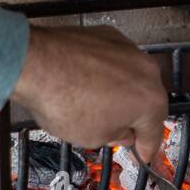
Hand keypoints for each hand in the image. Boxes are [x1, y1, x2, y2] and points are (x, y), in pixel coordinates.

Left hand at [12, 25, 168, 163]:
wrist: (34, 63)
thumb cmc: (63, 101)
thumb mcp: (94, 138)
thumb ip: (116, 136)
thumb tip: (120, 131)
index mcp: (151, 102)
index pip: (155, 133)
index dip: (146, 148)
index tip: (142, 153)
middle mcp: (146, 72)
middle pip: (146, 101)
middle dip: (133, 117)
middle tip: (117, 129)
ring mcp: (128, 50)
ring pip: (131, 78)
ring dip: (119, 92)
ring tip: (94, 104)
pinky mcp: (109, 35)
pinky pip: (114, 60)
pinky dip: (105, 72)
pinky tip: (86, 82)